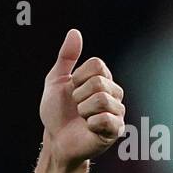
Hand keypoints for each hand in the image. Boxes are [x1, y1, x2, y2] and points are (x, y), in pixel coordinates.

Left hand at [39, 28, 125, 165]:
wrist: (55, 140)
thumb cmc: (56, 113)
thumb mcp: (56, 81)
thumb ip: (66, 57)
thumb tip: (74, 32)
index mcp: (102, 79)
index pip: (96, 65)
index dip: (78, 78)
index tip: (72, 90)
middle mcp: (114, 93)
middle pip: (99, 82)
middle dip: (78, 96)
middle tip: (76, 107)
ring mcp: (117, 111)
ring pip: (102, 100)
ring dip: (83, 110)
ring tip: (82, 118)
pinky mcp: (116, 130)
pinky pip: (106, 119)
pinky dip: (91, 123)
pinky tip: (89, 128)